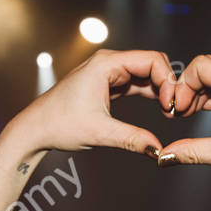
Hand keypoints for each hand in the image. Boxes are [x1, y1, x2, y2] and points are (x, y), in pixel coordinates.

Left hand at [13, 48, 175, 157]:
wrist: (36, 129)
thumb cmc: (59, 124)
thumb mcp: (100, 133)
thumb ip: (132, 139)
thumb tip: (158, 150)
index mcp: (106, 64)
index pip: (152, 60)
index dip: (169, 81)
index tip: (172, 106)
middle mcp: (108, 63)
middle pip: (153, 63)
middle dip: (168, 83)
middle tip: (174, 110)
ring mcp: (108, 72)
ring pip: (146, 74)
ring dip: (160, 90)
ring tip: (170, 112)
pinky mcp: (108, 84)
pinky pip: (137, 84)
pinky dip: (150, 94)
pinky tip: (160, 110)